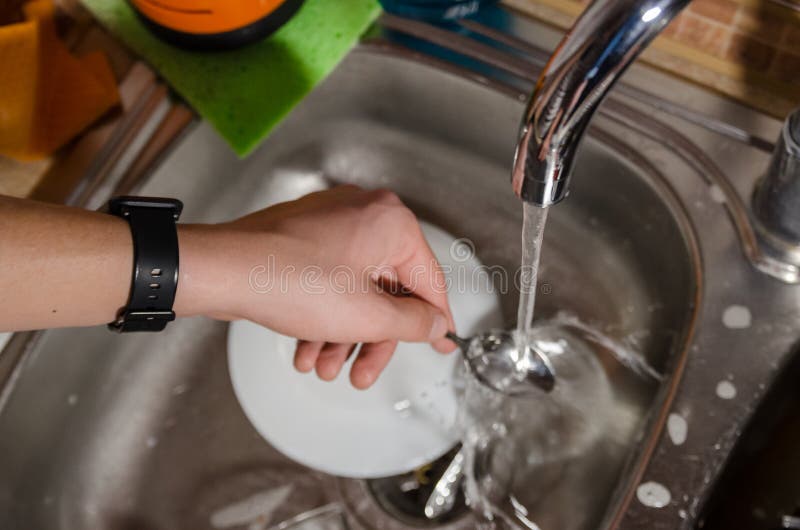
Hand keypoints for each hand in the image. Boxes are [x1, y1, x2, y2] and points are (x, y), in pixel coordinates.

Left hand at [177, 185, 456, 388]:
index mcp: (390, 223)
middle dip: (372, 339)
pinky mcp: (305, 236)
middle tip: (363, 372)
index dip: (434, 320)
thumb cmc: (286, 279)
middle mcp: (364, 214)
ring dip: (343, 335)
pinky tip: (307, 349)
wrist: (220, 270)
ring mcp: (332, 222)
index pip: (428, 280)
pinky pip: (329, 281)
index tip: (441, 340)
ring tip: (324, 366)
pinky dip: (324, 316)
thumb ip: (413, 323)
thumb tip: (436, 323)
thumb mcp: (366, 316)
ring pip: (355, 289)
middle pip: (387, 289)